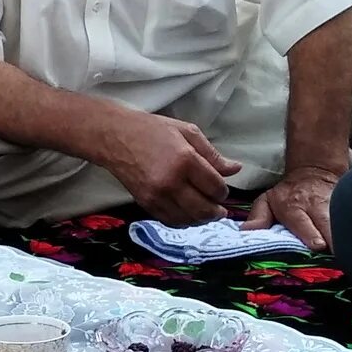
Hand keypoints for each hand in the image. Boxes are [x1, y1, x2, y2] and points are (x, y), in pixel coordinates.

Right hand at [112, 112, 242, 226]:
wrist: (115, 137)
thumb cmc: (152, 130)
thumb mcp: (187, 132)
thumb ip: (212, 154)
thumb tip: (235, 169)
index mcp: (185, 160)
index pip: (215, 188)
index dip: (223, 191)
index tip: (221, 189)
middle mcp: (171, 182)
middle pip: (204, 209)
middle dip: (217, 211)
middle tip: (220, 207)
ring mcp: (157, 196)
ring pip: (189, 220)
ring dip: (201, 219)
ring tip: (206, 212)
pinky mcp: (145, 204)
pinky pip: (171, 221)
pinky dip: (183, 221)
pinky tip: (188, 213)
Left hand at [245, 164, 344, 251]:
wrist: (314, 172)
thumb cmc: (288, 194)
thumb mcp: (268, 200)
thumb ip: (258, 217)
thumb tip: (246, 232)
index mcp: (294, 207)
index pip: (303, 222)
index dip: (311, 234)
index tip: (318, 246)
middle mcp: (317, 207)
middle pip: (329, 224)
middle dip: (335, 241)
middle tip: (340, 258)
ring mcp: (336, 207)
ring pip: (345, 223)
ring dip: (348, 239)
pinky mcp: (349, 208)